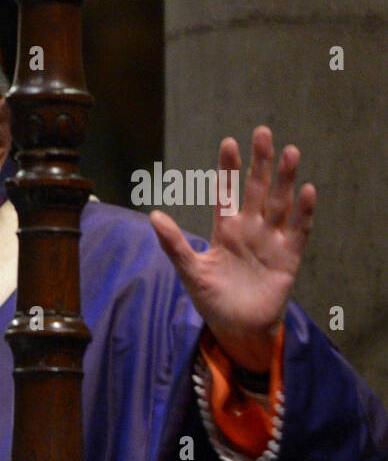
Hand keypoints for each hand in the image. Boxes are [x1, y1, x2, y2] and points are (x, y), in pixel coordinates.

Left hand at [150, 126, 314, 372]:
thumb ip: (174, 244)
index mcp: (226, 230)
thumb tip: (154, 215)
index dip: (228, 169)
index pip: (227, 193)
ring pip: (280, 203)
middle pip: (257, 189)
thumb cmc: (211, 299)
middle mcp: (251, 229)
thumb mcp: (190, 271)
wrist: (237, 328)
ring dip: (285, 179)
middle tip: (263, 133)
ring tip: (290, 151)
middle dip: (260, 163)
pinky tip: (307, 191)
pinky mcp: (289, 256)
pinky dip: (304, 211)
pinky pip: (299, 230)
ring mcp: (272, 240)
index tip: (229, 142)